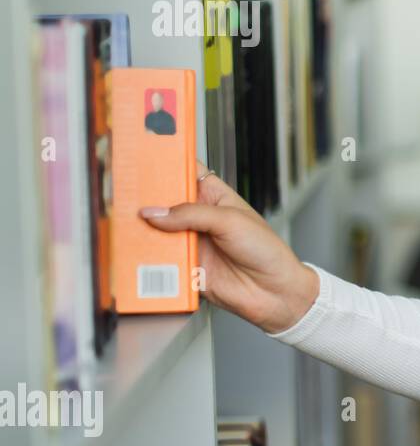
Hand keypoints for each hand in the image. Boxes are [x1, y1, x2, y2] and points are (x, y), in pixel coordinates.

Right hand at [138, 161, 319, 334]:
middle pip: (161, 201)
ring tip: (121, 220)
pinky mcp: (182, 266)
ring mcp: (188, 241)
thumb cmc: (265, 250)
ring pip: (154, 230)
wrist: (273, 292)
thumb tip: (154, 213)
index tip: (140, 153)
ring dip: (140, 228)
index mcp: (213, 195)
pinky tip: (134, 250)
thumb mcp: (230, 221)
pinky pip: (157, 260)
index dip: (164, 162)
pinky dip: (144, 257)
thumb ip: (191, 214)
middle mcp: (197, 216)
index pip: (184, 171)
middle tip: (122, 191)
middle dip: (143, 196)